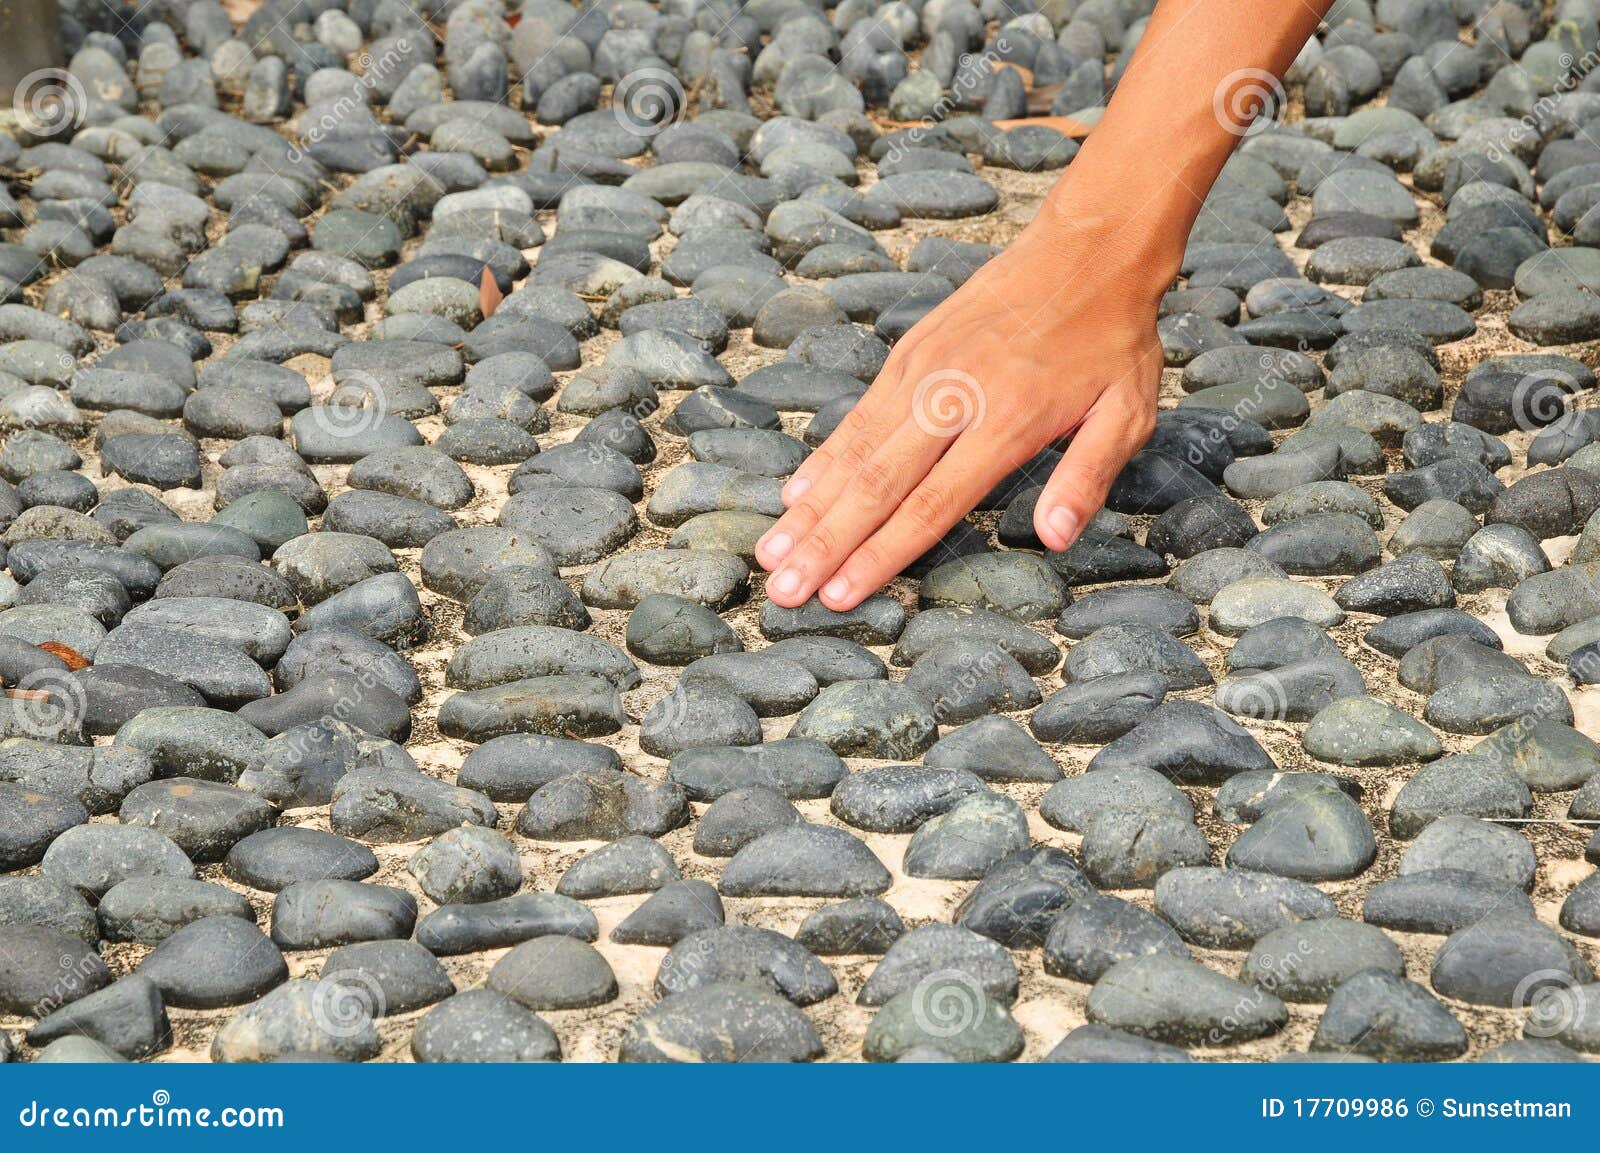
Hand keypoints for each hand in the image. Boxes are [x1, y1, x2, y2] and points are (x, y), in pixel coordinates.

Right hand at [754, 207, 1168, 611]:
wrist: (1088, 247)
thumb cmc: (1113, 340)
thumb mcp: (1127, 413)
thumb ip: (1086, 477)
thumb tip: (1055, 539)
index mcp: (1005, 423)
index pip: (929, 506)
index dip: (880, 555)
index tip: (839, 595)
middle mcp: (952, 398)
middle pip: (875, 485)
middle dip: (826, 544)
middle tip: (785, 591)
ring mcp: (923, 372)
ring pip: (853, 451)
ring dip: (809, 508)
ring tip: (771, 554)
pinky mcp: (910, 352)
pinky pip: (858, 415)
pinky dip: (822, 459)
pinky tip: (795, 495)